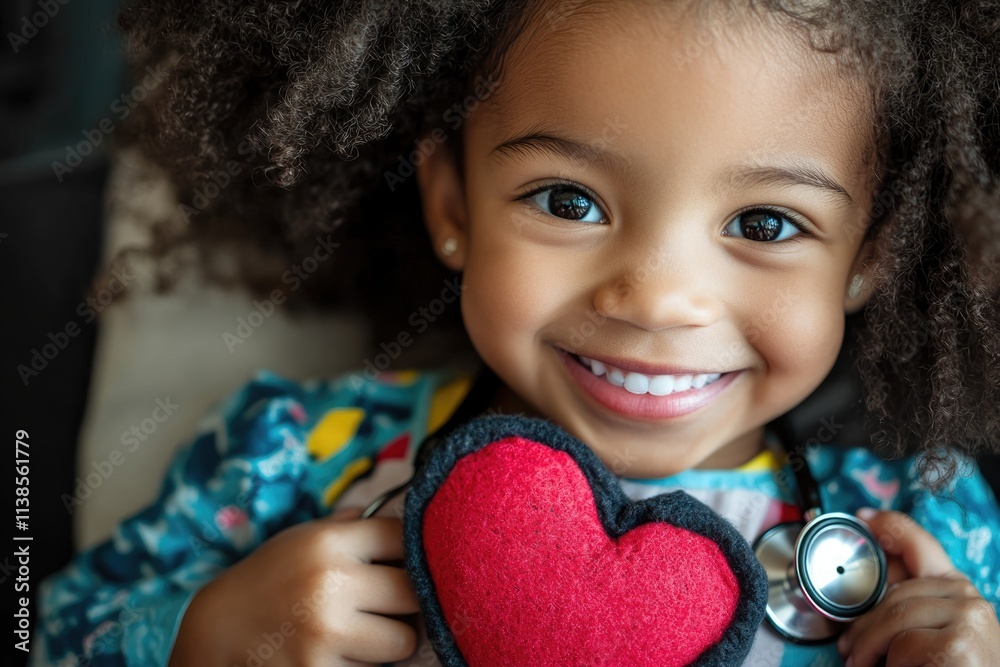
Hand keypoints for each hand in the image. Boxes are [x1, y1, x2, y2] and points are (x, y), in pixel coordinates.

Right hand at [169, 507, 419, 666]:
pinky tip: (335, 652)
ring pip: (401, 641)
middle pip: (414, 592)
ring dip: (386, 642)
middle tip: (385, 605)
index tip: (399, 560)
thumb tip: (404, 517)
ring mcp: (326, 633)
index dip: (409, 549)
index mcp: (328, 543)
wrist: (217, 631)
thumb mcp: (304, 539)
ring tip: (356, 633)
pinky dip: (361, 665)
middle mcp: (330, 584)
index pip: (403, 536)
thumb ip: (351, 526)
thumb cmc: (271, 578)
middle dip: (405, 602)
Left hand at [837, 508, 999, 666]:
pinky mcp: (960, 643)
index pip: (921, 545)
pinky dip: (891, 665)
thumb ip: (906, 604)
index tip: (863, 518)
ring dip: (868, 648)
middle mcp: (968, 597)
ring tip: (862, 665)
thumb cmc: (947, 666)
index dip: (889, 527)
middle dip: (863, 625)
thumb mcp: (927, 630)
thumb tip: (869, 586)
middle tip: (848, 650)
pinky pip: (903, 646)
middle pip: (895, 593)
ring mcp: (968, 618)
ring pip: (894, 619)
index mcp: (957, 590)